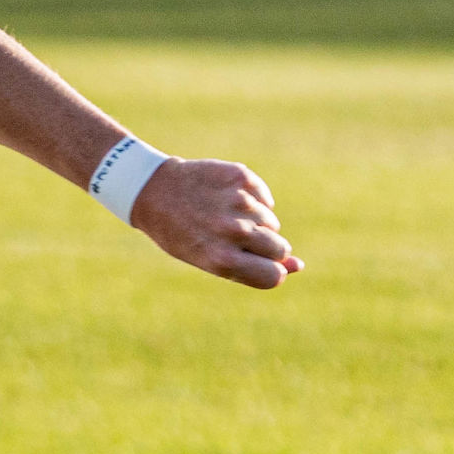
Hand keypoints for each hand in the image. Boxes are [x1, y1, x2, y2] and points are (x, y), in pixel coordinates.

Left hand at [133, 157, 300, 288]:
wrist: (154, 191)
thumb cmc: (181, 233)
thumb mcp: (211, 258)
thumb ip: (253, 266)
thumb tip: (298, 265)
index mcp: (222, 259)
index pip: (273, 276)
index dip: (271, 271)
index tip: (259, 264)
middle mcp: (234, 232)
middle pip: (279, 248)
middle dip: (266, 247)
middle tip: (239, 240)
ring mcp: (239, 202)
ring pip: (272, 223)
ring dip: (256, 223)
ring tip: (224, 217)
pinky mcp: (241, 177)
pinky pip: (265, 199)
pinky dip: (254, 201)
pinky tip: (229, 200)